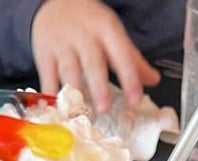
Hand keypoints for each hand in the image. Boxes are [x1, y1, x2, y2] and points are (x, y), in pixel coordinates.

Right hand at [31, 0, 160, 112]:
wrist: (57, 1)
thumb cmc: (89, 22)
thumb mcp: (113, 33)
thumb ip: (131, 59)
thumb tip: (153, 80)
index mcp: (106, 30)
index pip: (121, 55)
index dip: (129, 78)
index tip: (135, 100)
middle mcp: (84, 36)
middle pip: (93, 63)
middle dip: (99, 87)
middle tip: (104, 109)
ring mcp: (62, 45)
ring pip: (69, 71)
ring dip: (75, 93)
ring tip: (79, 112)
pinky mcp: (44, 54)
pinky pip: (48, 77)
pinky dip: (51, 94)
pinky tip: (56, 109)